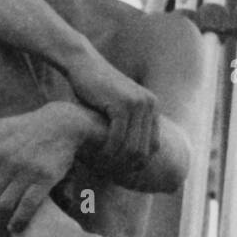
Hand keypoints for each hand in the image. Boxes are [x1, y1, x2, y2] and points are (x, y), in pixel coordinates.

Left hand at [0, 103, 82, 236]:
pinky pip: (28, 206)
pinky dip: (19, 220)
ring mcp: (27, 171)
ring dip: (1, 224)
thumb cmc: (23, 127)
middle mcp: (8, 162)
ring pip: (6, 206)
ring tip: (2, 232)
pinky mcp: (45, 178)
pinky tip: (16, 227)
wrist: (60, 124)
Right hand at [65, 46, 158, 174]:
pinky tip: (96, 155)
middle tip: (108, 172)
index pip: (154, 147)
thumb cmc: (95, 90)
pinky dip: (107, 150)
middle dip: (126, 166)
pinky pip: (117, 138)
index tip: (119, 170)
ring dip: (115, 161)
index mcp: (153, 107)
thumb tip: (134, 159)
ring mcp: (138, 103)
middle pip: (144, 150)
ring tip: (101, 166)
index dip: (137, 163)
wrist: (83, 64)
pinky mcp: (122, 104)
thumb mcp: (117, 109)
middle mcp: (150, 104)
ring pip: (132, 147)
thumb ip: (127, 128)